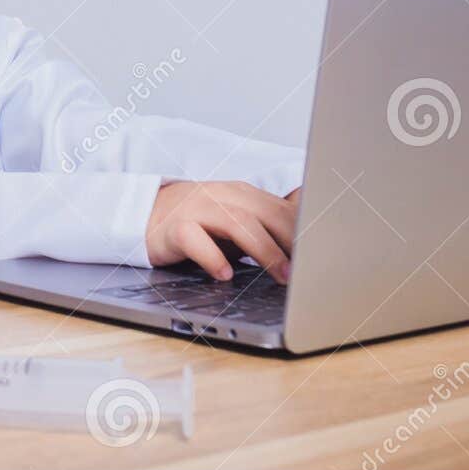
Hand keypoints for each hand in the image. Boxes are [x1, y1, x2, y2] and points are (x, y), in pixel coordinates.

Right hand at [145, 180, 296, 283]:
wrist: (146, 216)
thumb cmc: (199, 222)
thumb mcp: (238, 217)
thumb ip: (269, 220)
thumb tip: (311, 223)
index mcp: (242, 193)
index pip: (282, 209)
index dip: (303, 233)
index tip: (322, 258)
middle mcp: (222, 196)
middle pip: (265, 213)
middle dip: (290, 242)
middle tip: (307, 272)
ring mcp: (197, 209)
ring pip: (237, 224)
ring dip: (264, 250)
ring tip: (281, 276)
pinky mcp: (174, 228)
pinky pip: (196, 240)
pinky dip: (213, 258)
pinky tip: (225, 274)